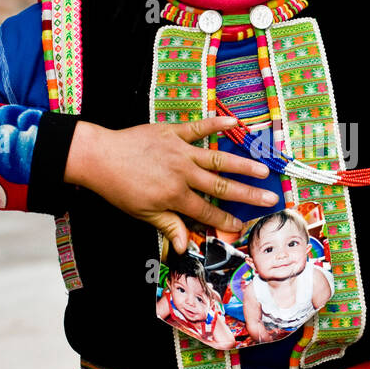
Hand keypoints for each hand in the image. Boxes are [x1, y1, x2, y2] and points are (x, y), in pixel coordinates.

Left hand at [64, 115, 277, 252]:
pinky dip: (216, 123)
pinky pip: (198, 128)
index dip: (226, 221)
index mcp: (174, 196)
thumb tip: (186, 247)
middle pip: (221, 187)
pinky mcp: (172, 132)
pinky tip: (234, 121)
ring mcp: (179, 151)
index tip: (244, 225)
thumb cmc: (119, 189)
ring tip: (262, 169)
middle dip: (247, 195)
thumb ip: (169, 226)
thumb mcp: (143, 214)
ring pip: (216, 159)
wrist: (99, 158)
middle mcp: (182, 174)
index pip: (207, 211)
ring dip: (242, 164)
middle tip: (270, 198)